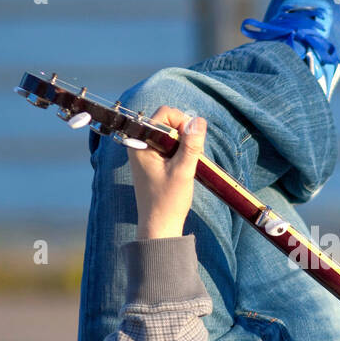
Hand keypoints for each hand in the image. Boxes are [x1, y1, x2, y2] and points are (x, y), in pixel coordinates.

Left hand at [128, 107, 207, 239]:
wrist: (159, 225)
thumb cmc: (168, 200)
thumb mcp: (183, 170)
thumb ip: (191, 144)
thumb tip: (199, 121)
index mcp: (140, 143)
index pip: (163, 114)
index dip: (182, 121)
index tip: (192, 140)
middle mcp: (140, 144)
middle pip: (167, 122)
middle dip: (184, 133)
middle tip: (192, 153)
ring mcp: (146, 153)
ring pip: (170, 134)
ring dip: (184, 143)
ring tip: (188, 163)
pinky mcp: (153, 161)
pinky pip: (169, 146)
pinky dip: (181, 151)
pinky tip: (184, 167)